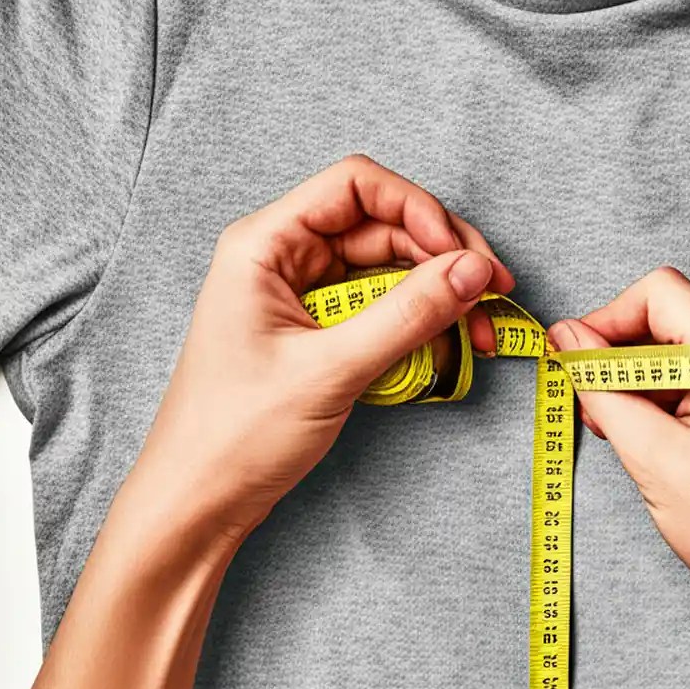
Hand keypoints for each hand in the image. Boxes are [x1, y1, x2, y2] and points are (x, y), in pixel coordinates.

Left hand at [128, 154, 514, 541]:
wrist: (197, 503)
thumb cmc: (234, 436)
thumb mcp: (330, 369)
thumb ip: (408, 314)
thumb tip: (473, 270)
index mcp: (265, 244)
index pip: (356, 185)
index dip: (418, 209)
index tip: (459, 255)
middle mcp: (285, 258)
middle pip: (385, 225)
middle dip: (444, 256)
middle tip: (492, 293)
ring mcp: (305, 296)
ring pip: (391, 269)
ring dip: (440, 294)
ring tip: (479, 332)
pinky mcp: (321, 332)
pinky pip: (384, 309)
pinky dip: (420, 325)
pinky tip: (447, 350)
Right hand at [548, 266, 689, 606]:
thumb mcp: (653, 460)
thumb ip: (604, 387)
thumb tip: (567, 339)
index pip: (661, 292)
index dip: (608, 320)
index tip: (579, 360)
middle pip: (685, 307)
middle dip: (632, 347)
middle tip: (601, 403)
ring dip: (664, 366)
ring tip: (640, 426)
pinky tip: (681, 429)